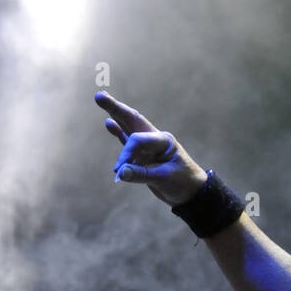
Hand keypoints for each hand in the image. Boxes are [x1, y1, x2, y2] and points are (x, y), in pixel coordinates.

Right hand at [94, 91, 207, 205]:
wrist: (192, 194)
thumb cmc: (183, 183)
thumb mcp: (164, 179)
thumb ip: (141, 175)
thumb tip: (120, 172)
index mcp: (164, 140)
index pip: (138, 140)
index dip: (126, 154)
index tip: (119, 170)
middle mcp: (155, 139)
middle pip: (133, 120)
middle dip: (116, 109)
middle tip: (99, 96)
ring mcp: (149, 147)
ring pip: (129, 128)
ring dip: (115, 115)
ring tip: (101, 99)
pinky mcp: (144, 156)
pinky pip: (129, 142)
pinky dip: (119, 134)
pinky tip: (109, 123)